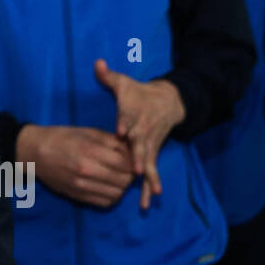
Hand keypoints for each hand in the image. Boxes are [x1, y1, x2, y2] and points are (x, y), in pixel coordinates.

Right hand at [17, 124, 135, 208]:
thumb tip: (133, 151)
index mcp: (90, 151)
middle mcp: (87, 171)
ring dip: (122, 187)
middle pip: (124, 180)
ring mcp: (82, 186)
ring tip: (118, 178)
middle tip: (127, 169)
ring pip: (117, 194)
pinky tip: (108, 187)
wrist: (36, 152)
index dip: (133, 161)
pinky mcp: (78, 197)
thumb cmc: (63, 138)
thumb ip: (112, 141)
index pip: (125, 163)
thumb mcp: (88, 132)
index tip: (132, 158)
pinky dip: (112, 197)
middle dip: (130, 175)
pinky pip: (105, 203)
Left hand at [94, 60, 184, 208]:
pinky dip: (150, 186)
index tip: (120, 131)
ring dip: (147, 179)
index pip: (128, 117)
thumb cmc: (138, 93)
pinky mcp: (151, 154)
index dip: (124, 123)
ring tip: (149, 195)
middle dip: (138, 156)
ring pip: (148, 163)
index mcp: (133, 113)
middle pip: (140, 144)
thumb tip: (98, 62)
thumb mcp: (123, 82)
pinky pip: (150, 172)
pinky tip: (148, 202)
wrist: (167, 102)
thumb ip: (108, 75)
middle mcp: (142, 131)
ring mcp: (148, 144)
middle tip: (136, 169)